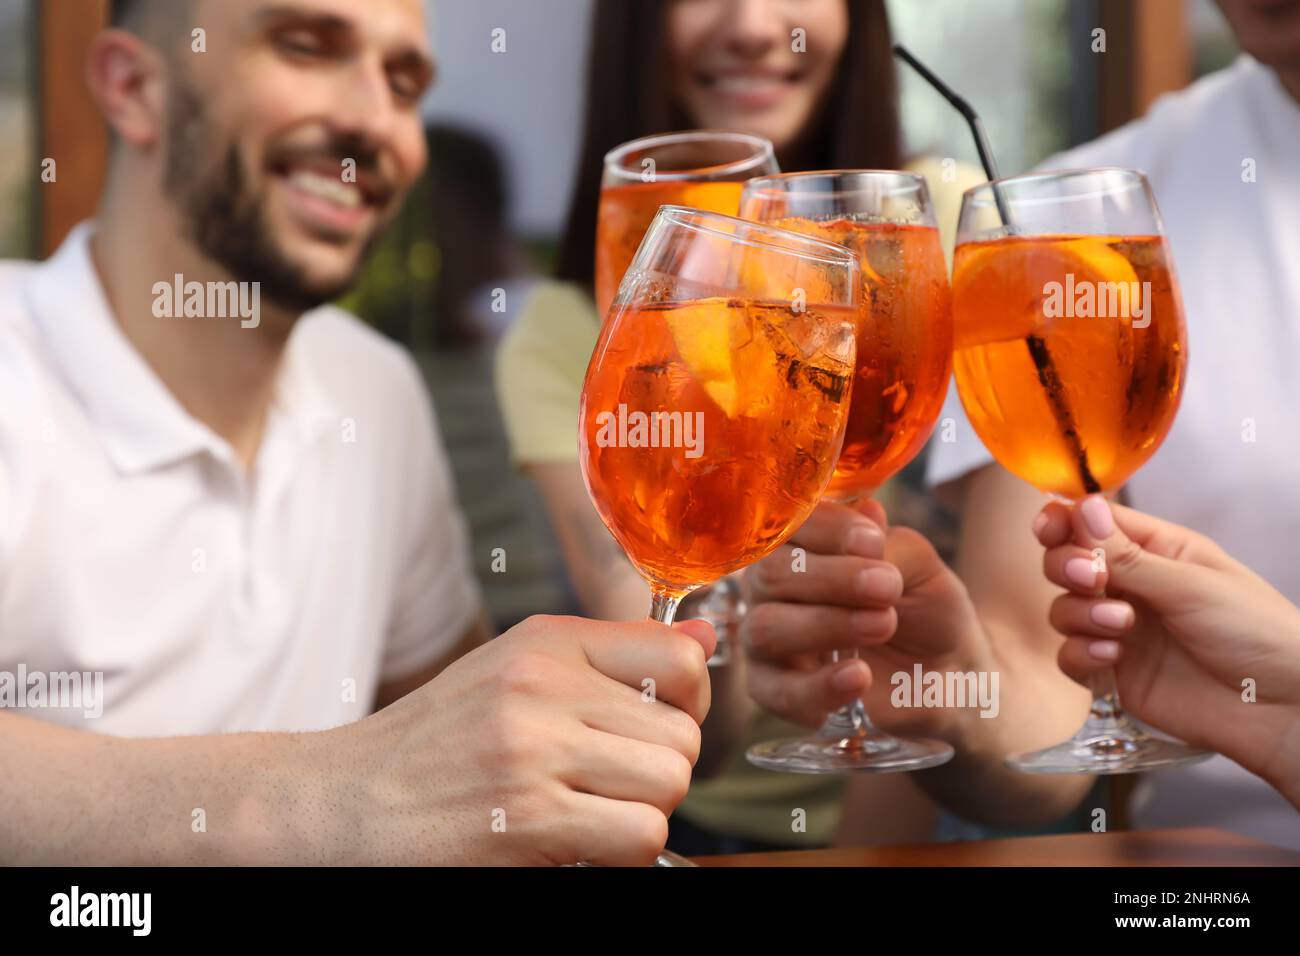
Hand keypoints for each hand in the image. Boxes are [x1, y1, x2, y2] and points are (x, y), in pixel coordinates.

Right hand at [330, 614, 714, 864]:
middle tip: (610, 784)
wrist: (340, 804)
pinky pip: (640, 835)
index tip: (657, 725)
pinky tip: (577, 842)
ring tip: (593, 812)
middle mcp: (542, 688)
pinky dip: (623, 849)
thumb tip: (708, 637)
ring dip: (645, 811)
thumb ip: (613, 654)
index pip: (678, 656)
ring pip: (671, 783)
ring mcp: (535, 753)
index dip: (689, 700)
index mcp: (544, 645)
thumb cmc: (432, 742)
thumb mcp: (514, 670)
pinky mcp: (530, 822)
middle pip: (682, 733)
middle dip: (660, 768)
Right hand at [740, 499, 991, 734]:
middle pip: (769, 574)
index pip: (787, 523)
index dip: (828, 529)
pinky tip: (859, 677)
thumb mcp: (921, 566)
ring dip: (827, 625)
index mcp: (801, 543)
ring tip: (883, 626)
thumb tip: (867, 515)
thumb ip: (890, 545)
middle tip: (887, 589)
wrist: (946, 672)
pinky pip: (773, 691)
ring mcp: (765, 637)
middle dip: (832, 579)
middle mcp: (772, 585)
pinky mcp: (773, 689)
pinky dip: (817, 686)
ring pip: (765, 628)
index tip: (874, 543)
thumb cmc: (924, 607)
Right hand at [1035, 495, 1299, 799]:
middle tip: (1092, 580)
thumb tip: (1079, 507)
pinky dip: (1081, 654)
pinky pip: (1071, 657)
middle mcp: (1133, 586)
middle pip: (1066, 562)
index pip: (1094, 524)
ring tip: (1122, 628)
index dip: (1064, 522)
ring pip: (1063, 608)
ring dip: (1079, 614)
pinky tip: (1111, 658)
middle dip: (1067, 567)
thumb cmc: (1256, 633)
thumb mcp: (1190, 585)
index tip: (1049, 529)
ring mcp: (1121, 631)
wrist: (1280, 710)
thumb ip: (1126, 555)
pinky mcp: (1113, 674)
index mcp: (1158, 551)